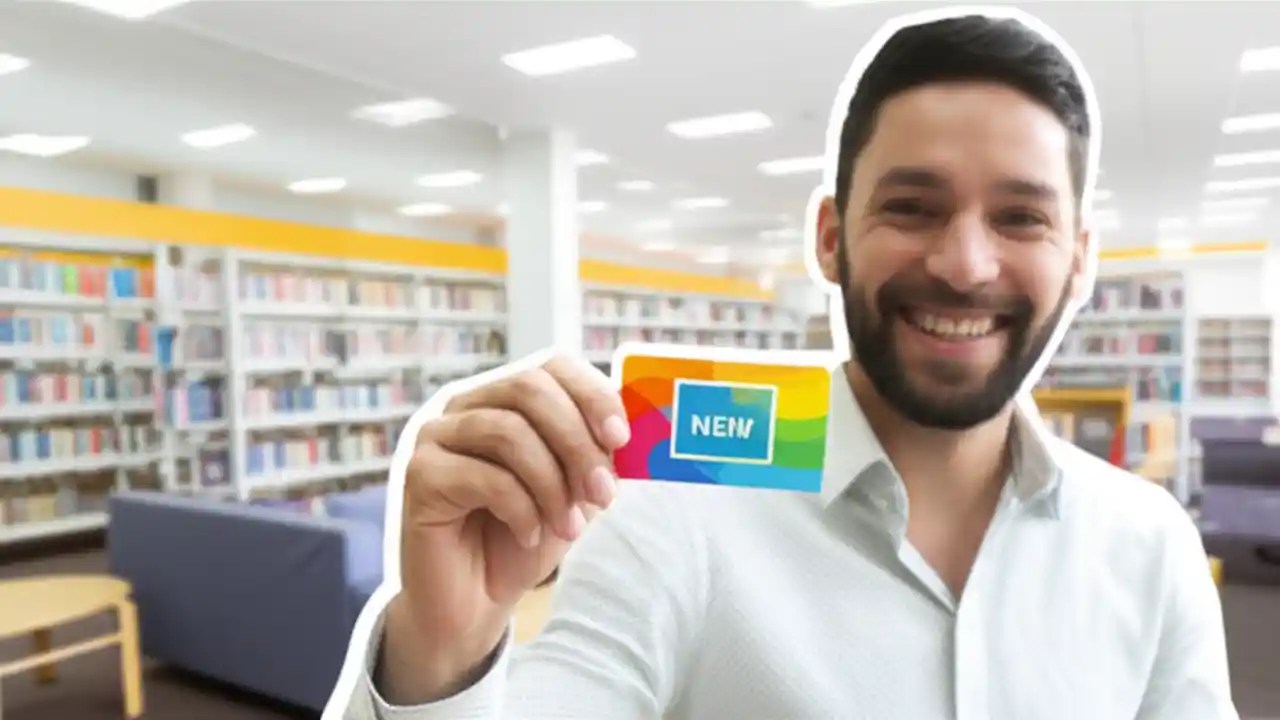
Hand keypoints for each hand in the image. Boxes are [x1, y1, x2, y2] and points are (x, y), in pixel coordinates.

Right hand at [378, 353, 629, 703]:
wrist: (475, 601)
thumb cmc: (525, 538)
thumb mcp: (574, 491)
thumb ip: (597, 454)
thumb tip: (632, 431)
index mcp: (506, 398)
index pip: (551, 366)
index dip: (592, 395)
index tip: (622, 438)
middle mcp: (467, 405)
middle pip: (529, 390)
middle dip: (577, 443)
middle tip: (605, 495)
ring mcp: (437, 436)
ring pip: (508, 433)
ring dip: (552, 485)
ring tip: (569, 527)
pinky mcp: (420, 475)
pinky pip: (484, 477)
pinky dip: (521, 510)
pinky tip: (528, 535)